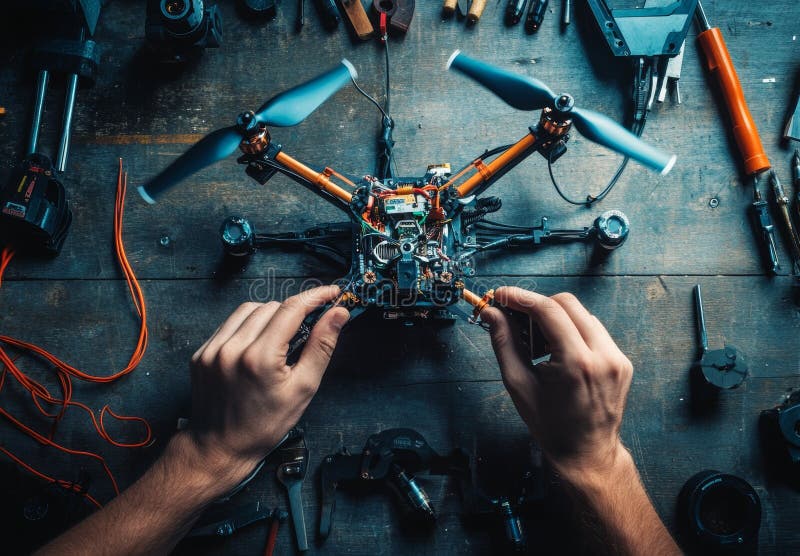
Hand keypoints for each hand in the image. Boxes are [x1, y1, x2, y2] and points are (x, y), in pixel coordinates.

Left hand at [185, 285, 349, 485]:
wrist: (221, 447)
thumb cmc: (264, 424)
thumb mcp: (303, 389)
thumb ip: (321, 347)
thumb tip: (338, 315)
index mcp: (260, 358)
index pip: (292, 309)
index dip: (316, 296)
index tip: (331, 293)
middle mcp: (233, 348)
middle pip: (272, 307)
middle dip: (294, 312)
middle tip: (308, 327)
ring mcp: (213, 349)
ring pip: (249, 310)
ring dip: (270, 316)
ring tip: (281, 338)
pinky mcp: (202, 352)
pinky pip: (230, 324)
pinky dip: (248, 326)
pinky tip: (257, 344)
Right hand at [481, 287, 632, 483]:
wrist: (585, 454)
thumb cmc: (549, 425)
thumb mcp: (518, 384)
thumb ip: (504, 343)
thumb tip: (492, 313)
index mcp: (577, 363)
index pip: (548, 310)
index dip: (521, 297)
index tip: (501, 296)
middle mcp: (603, 355)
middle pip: (567, 303)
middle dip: (537, 305)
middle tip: (515, 318)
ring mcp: (617, 357)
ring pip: (581, 314)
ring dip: (555, 318)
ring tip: (536, 342)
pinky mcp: (621, 361)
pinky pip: (593, 330)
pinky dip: (571, 331)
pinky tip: (556, 351)